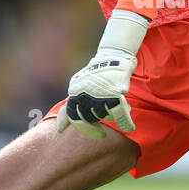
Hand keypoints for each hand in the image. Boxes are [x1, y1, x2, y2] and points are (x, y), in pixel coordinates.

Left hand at [57, 10, 148, 138]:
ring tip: (119, 109)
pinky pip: (120, 112)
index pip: (72, 115)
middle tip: (102, 132)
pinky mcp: (115, 91)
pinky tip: (129, 127)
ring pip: (105, 115)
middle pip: (90, 118)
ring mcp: (100, 91)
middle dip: (97, 126)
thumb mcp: (78, 89)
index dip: (82, 127)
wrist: (112, 56)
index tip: (92, 133)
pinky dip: (125, 122)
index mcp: (75, 91)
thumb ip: (69, 109)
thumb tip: (59, 130)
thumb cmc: (96, 76)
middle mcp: (85, 91)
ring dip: (112, 116)